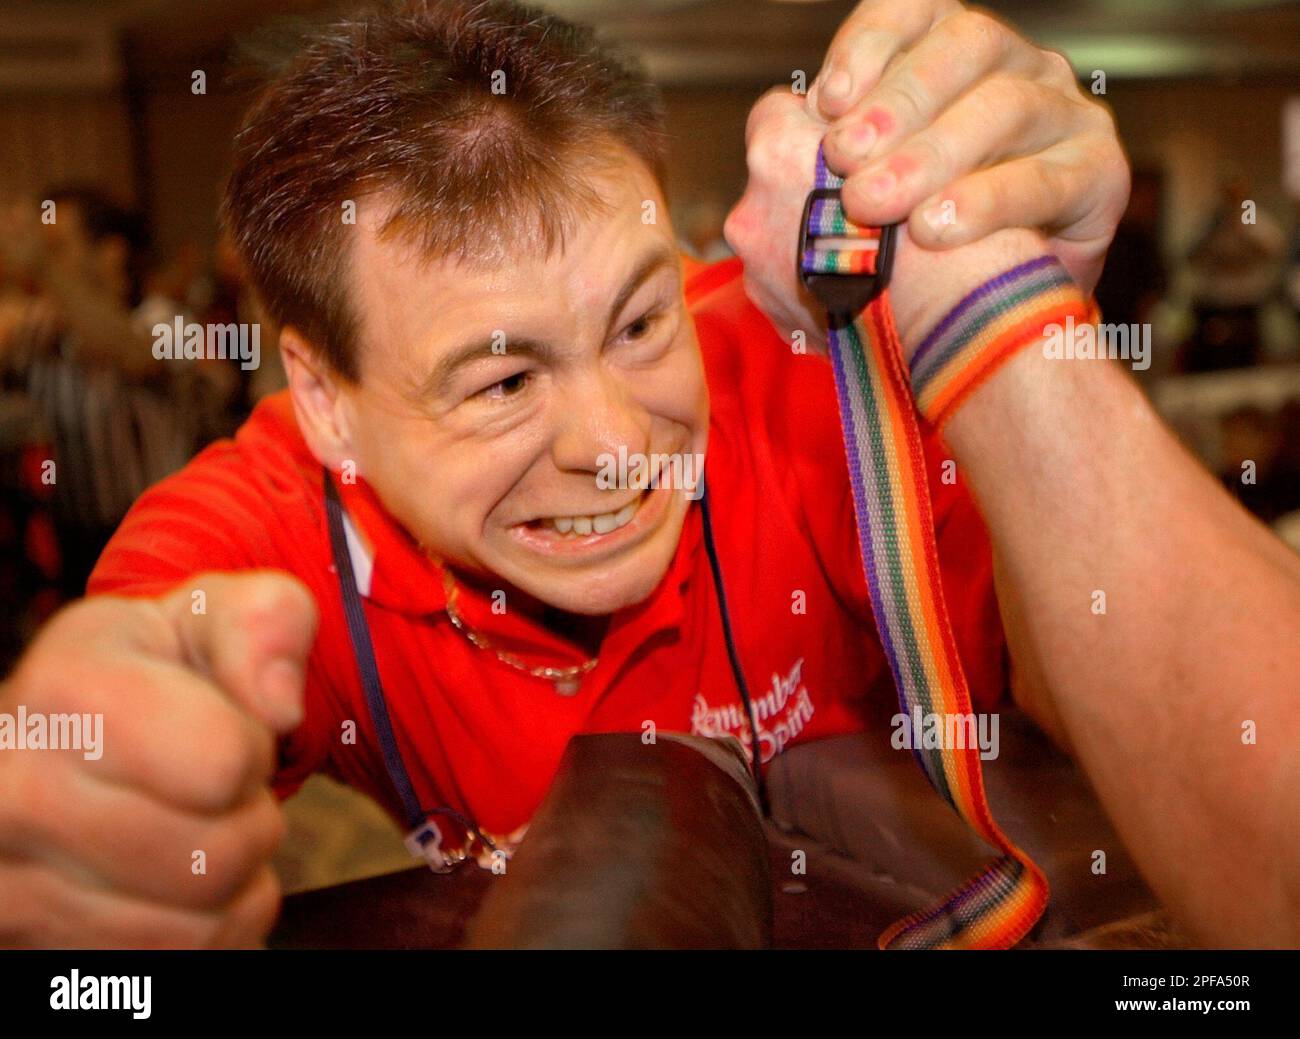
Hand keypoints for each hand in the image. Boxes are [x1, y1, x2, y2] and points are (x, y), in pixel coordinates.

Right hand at [0, 573, 316, 947]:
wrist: (83, 737)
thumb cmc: (165, 670)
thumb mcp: (219, 612)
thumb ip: (267, 625)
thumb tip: (278, 707)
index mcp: (62, 692)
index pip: (222, 763)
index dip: (251, 748)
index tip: (220, 727)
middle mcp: (8, 792)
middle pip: (215, 857)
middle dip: (252, 819)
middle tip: (220, 790)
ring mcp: (8, 886)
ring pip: (201, 925)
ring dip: (236, 880)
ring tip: (198, 829)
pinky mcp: (36, 949)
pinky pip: (183, 965)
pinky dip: (212, 930)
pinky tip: (181, 883)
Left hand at [725, 0, 1126, 345]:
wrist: (987, 331)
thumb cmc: (910, 261)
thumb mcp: (851, 204)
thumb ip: (819, 158)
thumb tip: (772, 118)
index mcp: (952, 59)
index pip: (915, 10)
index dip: (869, 44)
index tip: (825, 101)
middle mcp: (1015, 68)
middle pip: (963, 44)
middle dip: (896, 100)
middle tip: (843, 159)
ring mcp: (1064, 116)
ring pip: (1006, 103)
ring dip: (931, 152)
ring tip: (876, 204)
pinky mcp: (1100, 174)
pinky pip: (1047, 177)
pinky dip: (986, 202)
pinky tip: (935, 230)